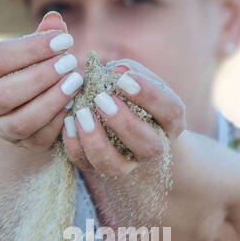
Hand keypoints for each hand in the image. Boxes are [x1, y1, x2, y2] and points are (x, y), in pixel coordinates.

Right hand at [0, 11, 81, 150]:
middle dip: (41, 77)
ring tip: (75, 82)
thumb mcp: (31, 49)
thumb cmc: (27, 67)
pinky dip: (59, 122)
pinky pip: (39, 139)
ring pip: (20, 123)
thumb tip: (55, 19)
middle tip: (70, 61)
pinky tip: (75, 104)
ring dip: (51, 102)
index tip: (64, 39)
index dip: (32, 49)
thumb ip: (42, 36)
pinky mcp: (22, 144)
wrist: (22, 104)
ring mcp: (0, 127)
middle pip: (5, 94)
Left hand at [61, 58, 186, 176]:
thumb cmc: (133, 98)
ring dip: (97, 142)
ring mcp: (129, 165)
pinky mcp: (102, 170)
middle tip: (102, 100)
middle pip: (148, 145)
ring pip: (117, 167)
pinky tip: (69, 123)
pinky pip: (88, 166)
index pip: (170, 111)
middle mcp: (154, 148)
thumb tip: (115, 70)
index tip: (124, 80)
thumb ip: (129, 72)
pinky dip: (75, 146)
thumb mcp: (136, 81)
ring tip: (82, 114)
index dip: (150, 96)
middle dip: (124, 123)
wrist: (126, 134)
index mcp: (170, 122)